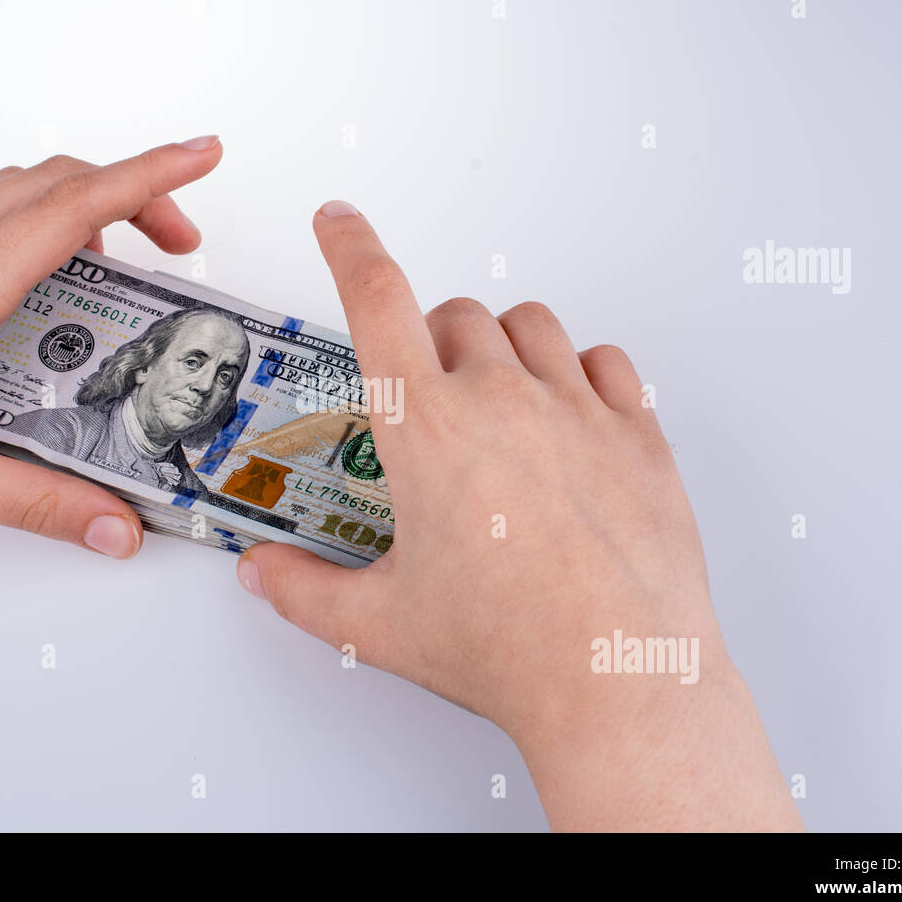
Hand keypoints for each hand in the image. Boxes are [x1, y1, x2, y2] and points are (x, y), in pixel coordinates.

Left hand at [0, 139, 223, 557]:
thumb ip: (34, 500)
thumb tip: (107, 525)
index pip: (77, 205)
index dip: (153, 177)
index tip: (201, 155)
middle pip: (58, 181)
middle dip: (137, 195)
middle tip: (181, 240)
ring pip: (12, 178)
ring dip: (77, 193)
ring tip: (113, 242)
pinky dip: (17, 195)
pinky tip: (14, 236)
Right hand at [237, 201, 804, 830]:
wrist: (618, 680)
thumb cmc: (508, 649)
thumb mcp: (380, 624)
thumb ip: (304, 591)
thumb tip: (264, 575)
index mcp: (427, 430)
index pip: (375, 299)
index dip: (349, 247)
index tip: (339, 221)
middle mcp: (502, 400)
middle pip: (453, 312)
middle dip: (428, 336)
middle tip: (427, 390)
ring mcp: (577, 410)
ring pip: (530, 324)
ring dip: (500, 343)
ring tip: (495, 395)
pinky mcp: (637, 434)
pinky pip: (605, 361)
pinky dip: (578, 370)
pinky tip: (567, 411)